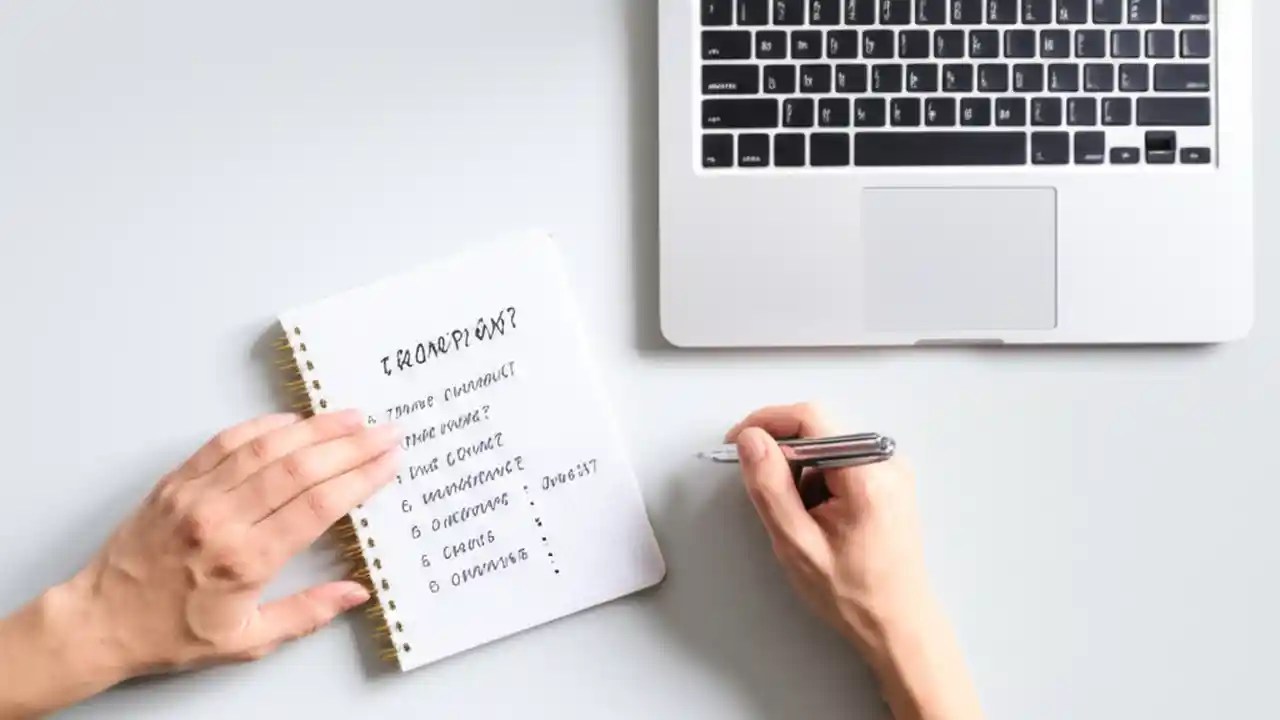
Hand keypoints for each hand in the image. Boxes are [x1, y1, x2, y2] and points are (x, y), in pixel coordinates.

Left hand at [0, 410, 398, 717]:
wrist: (99, 622)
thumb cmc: (170, 635)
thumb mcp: (247, 639)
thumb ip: (307, 613)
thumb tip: (357, 593)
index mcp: (245, 561)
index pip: (319, 505)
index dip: (360, 477)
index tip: (389, 461)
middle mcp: (222, 520)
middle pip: (300, 468)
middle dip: (350, 446)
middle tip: (384, 431)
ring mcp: (196, 495)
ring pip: (267, 448)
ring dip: (314, 428)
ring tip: (349, 417)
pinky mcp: (176, 482)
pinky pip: (225, 442)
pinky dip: (262, 426)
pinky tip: (291, 421)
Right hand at [727, 403, 981, 719]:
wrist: (897, 623)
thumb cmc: (853, 594)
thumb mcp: (796, 543)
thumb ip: (770, 486)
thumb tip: (750, 440)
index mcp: (867, 476)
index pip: (810, 417)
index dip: (767, 422)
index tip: (738, 442)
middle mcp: (887, 462)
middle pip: (818, 429)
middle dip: (784, 457)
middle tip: (772, 498)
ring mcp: (891, 469)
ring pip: (826, 446)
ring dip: (802, 473)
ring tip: (804, 519)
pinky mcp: (887, 479)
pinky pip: (841, 460)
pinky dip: (819, 481)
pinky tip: (820, 517)